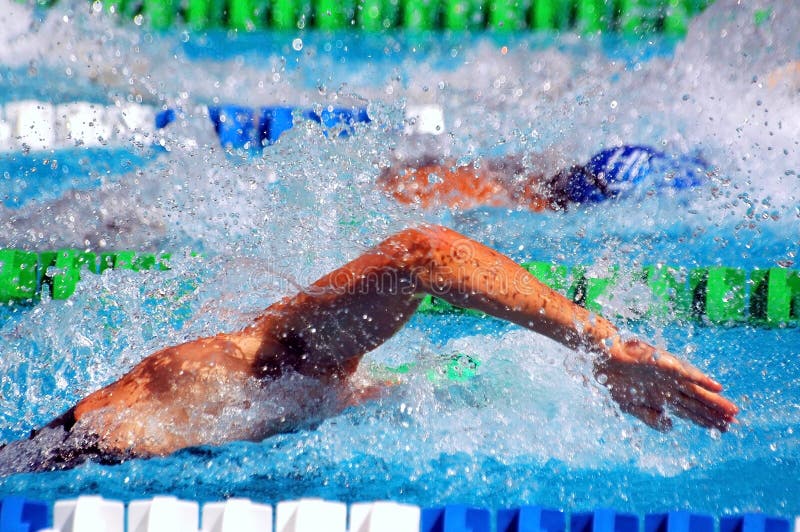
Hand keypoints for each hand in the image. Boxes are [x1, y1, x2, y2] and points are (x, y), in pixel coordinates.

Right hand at [594, 339, 738, 430]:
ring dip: (715, 401)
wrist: (604, 361)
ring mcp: (670, 377)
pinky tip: (717, 386)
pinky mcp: (666, 366)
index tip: (722, 430)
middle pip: (698, 404)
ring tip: (732, 411)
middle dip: (716, 414)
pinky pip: (687, 373)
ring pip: (698, 392)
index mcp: (663, 399)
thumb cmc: (615, 382)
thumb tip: (672, 427)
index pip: (690, 412)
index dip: (706, 421)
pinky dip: (702, 380)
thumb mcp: (632, 407)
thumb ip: (651, 418)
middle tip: (734, 424)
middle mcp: (671, 388)